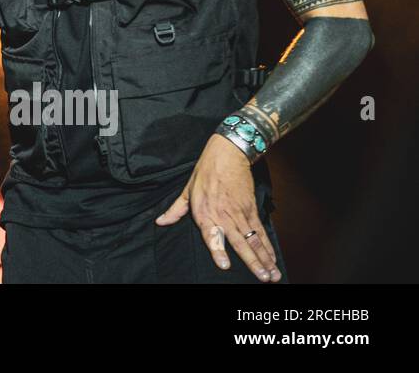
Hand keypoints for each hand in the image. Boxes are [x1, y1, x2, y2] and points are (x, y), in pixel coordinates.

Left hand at [155, 133, 281, 280]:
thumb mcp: (187, 190)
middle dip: (252, 262)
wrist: (228, 155)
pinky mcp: (251, 210)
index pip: (212, 235)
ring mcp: (240, 214)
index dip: (218, 250)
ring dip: (264, 259)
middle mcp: (223, 216)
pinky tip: (273, 259)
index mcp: (204, 213)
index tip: (224, 265)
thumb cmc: (205, 172)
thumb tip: (160, 222)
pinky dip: (268, 246)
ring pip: (254, 240)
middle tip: (262, 278)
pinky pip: (261, 232)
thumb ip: (175, 210)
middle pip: (239, 242)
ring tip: (272, 275)